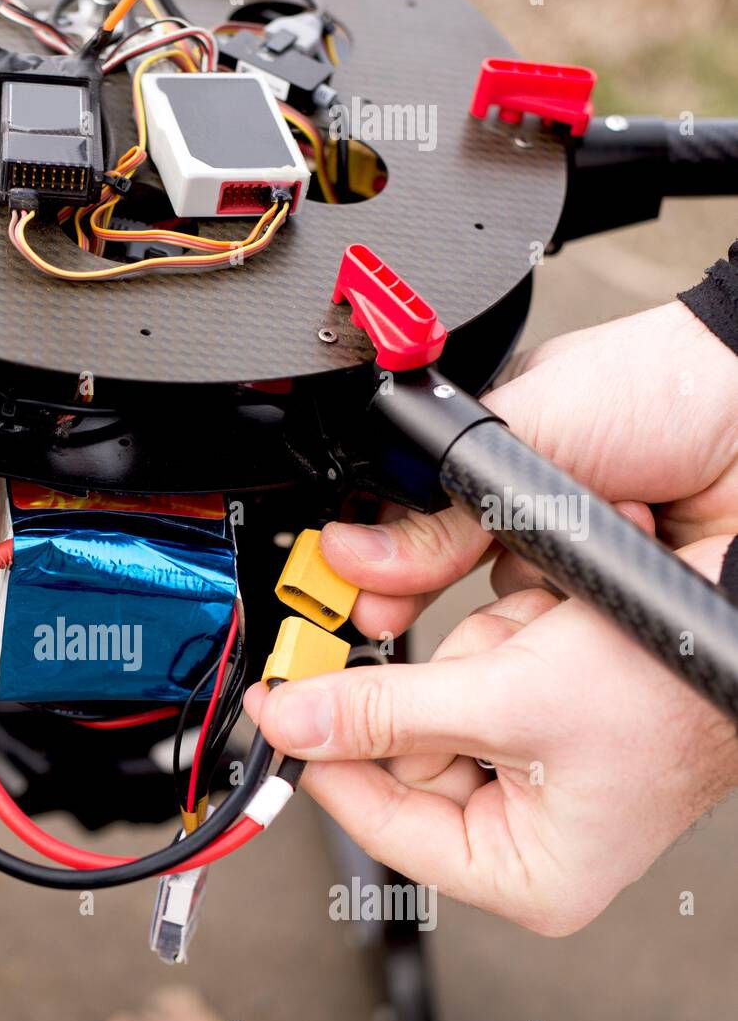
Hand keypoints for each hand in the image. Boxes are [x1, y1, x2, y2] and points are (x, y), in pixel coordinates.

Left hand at [243, 531, 737, 934]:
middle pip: (406, 757)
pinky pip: (472, 681)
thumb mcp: (503, 698)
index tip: (282, 714)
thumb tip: (295, 723)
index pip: (382, 825)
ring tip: (542, 643)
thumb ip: (383, 712)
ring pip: (435, 707)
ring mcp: (531, 784)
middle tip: (473, 654)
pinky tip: (547, 634)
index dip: (326, 762)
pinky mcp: (536, 731)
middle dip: (434, 691)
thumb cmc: (670, 688)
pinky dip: (497, 643)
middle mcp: (527, 838)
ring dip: (476, 656)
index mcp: (527, 873)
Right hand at [323, 301, 737, 640]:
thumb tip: (358, 554)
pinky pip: (558, 631)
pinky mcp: (603, 602)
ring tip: (569, 546)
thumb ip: (437, 505)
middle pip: (443, 576)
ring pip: (502, 610)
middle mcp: (521, 513)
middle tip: (395, 608)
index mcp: (487, 457)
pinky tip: (602, 573)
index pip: (405, 525)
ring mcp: (564, 560)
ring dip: (528, 588)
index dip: (378, 568)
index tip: (361, 599)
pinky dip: (575, 606)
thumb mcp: (526, 429)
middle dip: (435, 585)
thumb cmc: (662, 388)